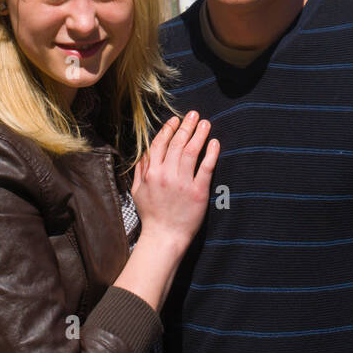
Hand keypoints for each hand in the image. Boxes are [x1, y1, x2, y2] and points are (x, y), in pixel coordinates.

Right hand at [131, 112, 219, 254]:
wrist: (164, 237)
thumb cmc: (151, 215)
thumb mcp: (138, 191)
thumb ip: (141, 170)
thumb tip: (145, 152)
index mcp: (151, 173)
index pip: (160, 144)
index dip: (168, 129)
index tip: (176, 120)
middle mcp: (166, 175)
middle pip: (177, 144)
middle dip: (186, 126)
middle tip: (194, 114)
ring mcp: (182, 183)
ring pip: (191, 152)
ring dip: (199, 134)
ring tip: (205, 123)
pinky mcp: (198, 192)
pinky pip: (205, 168)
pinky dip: (210, 153)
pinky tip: (214, 142)